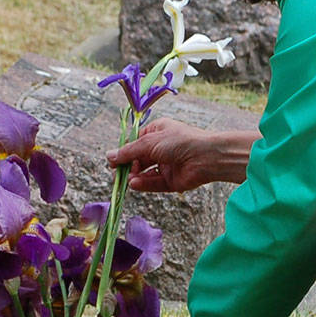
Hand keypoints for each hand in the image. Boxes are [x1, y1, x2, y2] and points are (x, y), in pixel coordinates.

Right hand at [107, 118, 253, 192]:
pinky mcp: (171, 181)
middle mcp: (161, 148)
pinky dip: (144, 184)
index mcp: (157, 132)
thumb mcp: (149, 142)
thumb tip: (109, 156)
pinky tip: (135, 184)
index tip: (112, 161)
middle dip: (128, 166)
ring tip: (128, 179)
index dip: (124, 152)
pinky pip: (154, 183)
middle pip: (139, 159)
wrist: (206, 156)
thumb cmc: (179, 141)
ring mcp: (167, 165)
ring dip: (136, 176)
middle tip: (117, 173)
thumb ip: (129, 151)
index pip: (135, 143)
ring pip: (145, 173)